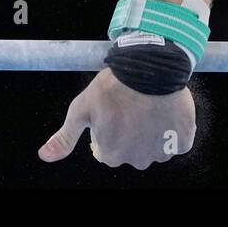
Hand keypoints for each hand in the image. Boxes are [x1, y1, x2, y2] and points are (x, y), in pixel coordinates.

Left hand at [38, 68, 195, 169]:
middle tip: (131, 106)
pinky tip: (165, 111)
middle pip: (133, 151)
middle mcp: (138, 160)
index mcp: (111, 154)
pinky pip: (178, 141)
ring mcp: (162, 152)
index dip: (110, 129)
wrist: (149, 66)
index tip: (114, 110)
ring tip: (149, 106)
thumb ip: (64, 137)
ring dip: (154, 132)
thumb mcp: (81, 109)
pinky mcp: (183, 140)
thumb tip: (44, 156)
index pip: (109, 150)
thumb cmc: (112, 87)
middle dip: (132, 133)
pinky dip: (174, 130)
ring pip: (156, 147)